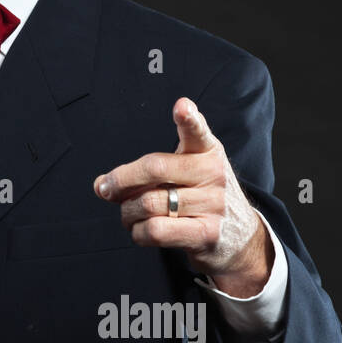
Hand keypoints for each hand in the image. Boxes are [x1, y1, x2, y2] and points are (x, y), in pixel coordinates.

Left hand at [92, 97, 271, 296]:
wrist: (240, 236)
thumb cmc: (201, 196)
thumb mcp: (186, 172)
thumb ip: (146, 171)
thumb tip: (101, 185)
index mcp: (207, 151)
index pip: (198, 132)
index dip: (189, 119)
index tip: (182, 107)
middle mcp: (214, 174)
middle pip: (154, 168)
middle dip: (120, 181)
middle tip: (107, 189)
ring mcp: (213, 204)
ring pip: (148, 203)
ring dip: (127, 212)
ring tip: (129, 214)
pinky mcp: (207, 234)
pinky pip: (156, 230)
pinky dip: (137, 232)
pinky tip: (140, 229)